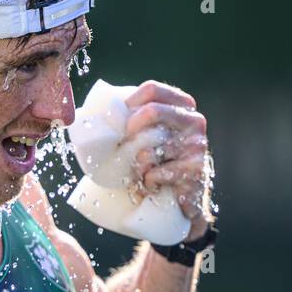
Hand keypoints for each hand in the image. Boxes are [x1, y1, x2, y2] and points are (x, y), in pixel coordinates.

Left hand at [122, 80, 213, 241]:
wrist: (179, 201)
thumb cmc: (157, 164)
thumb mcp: (149, 137)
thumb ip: (136, 121)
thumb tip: (95, 115)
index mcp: (182, 105)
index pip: (152, 90)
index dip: (128, 102)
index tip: (116, 121)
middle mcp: (193, 120)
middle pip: (152, 111)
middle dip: (129, 129)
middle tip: (122, 146)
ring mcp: (197, 144)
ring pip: (148, 149)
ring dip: (136, 166)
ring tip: (141, 174)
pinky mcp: (195, 169)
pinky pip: (156, 173)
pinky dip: (147, 183)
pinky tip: (152, 186)